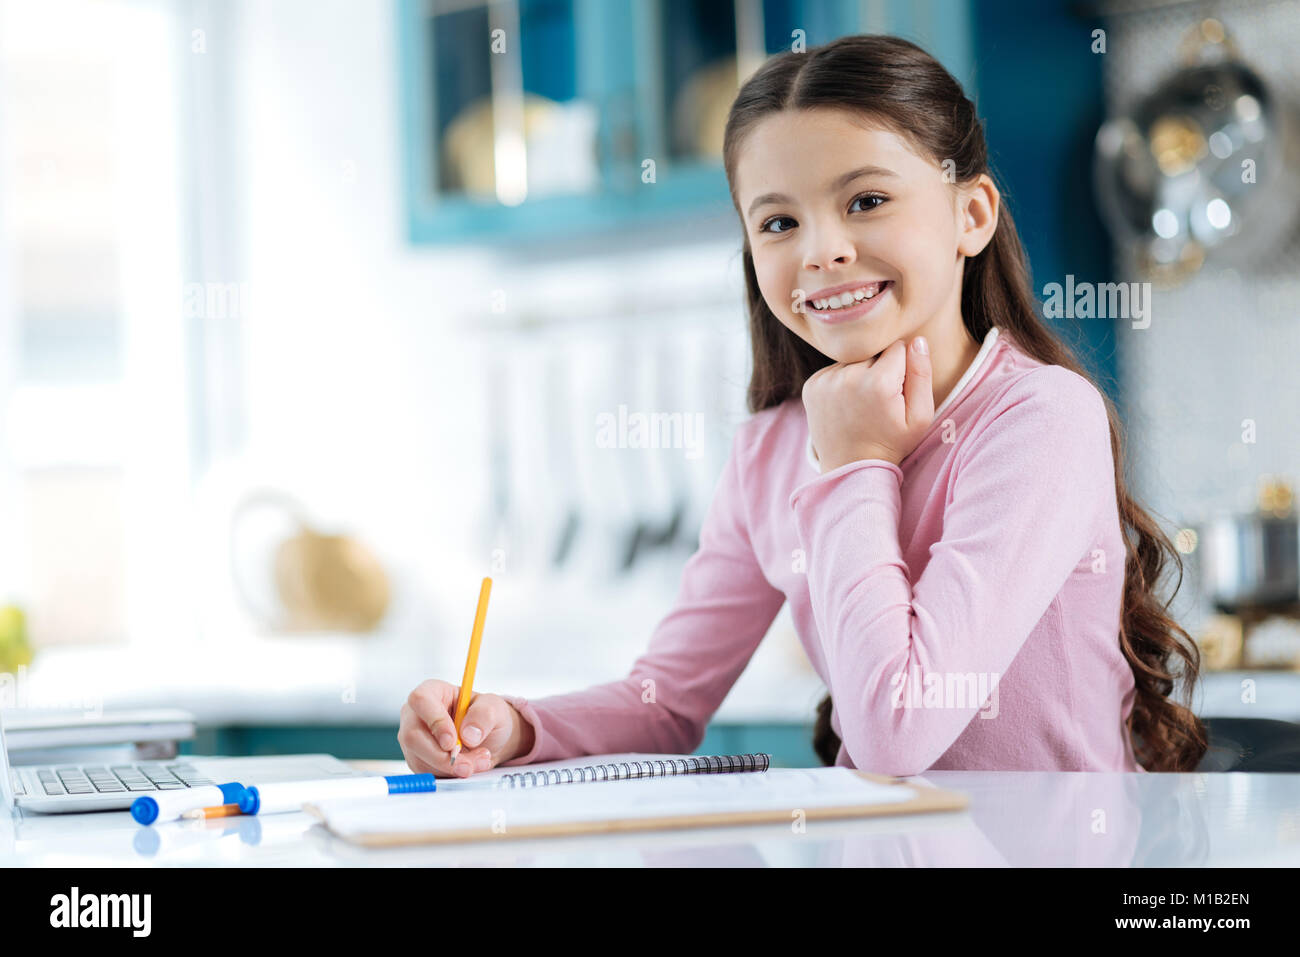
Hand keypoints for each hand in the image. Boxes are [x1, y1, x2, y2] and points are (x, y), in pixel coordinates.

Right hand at [398, 679, 533, 777]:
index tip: (452, 742)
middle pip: (413, 736)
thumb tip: (468, 735)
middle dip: (443, 756)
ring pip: (420, 759)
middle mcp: (416, 715)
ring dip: (451, 767)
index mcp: (432, 691)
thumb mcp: (494, 708)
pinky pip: (426, 772)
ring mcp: (414, 739)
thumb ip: (483, 716)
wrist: (488, 738)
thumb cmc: (486, 717)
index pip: (421, 700)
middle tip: (468, 764)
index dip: (435, 721)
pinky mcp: (418, 760)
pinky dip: (450, 774)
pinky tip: (468, 766)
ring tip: (478, 761)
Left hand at [802, 337, 933, 471]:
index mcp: (878, 382)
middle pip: (873, 352)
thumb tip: (917, 340)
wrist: (850, 468)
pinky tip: (847, 405)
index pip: (898, 347)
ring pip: (853, 360)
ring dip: (860, 374)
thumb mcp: (920, 417)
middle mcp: (847, 377)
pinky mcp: (811, 385)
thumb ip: (922, 375)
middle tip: (879, 401)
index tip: (897, 391)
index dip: (903, 367)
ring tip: (862, 404)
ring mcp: (825, 381)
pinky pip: (834, 369)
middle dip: (880, 369)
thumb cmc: (891, 443)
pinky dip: (842, 381)